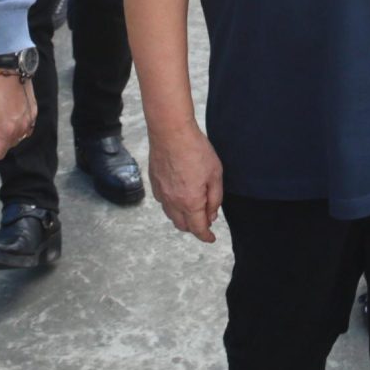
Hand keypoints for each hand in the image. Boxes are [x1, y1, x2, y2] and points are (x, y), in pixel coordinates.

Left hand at [0, 69, 36, 158]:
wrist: (12, 70)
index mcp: (7, 131)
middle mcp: (21, 130)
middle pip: (8, 146)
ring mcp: (30, 122)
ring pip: (17, 137)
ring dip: (9, 131)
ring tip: (3, 113)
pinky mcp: (34, 113)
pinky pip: (26, 128)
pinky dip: (19, 124)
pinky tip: (13, 111)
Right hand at [148, 120, 223, 243]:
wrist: (170, 132)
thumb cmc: (195, 149)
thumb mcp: (215, 174)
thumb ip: (215, 198)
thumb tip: (211, 215)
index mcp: (190, 202)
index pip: (198, 228)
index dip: (206, 236)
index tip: (211, 238)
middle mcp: (173, 202)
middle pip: (183, 226)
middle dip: (195, 227)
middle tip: (205, 220)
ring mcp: (161, 193)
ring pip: (172, 216)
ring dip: (183, 217)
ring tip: (193, 207)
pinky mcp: (154, 184)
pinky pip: (164, 203)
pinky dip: (173, 205)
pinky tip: (180, 195)